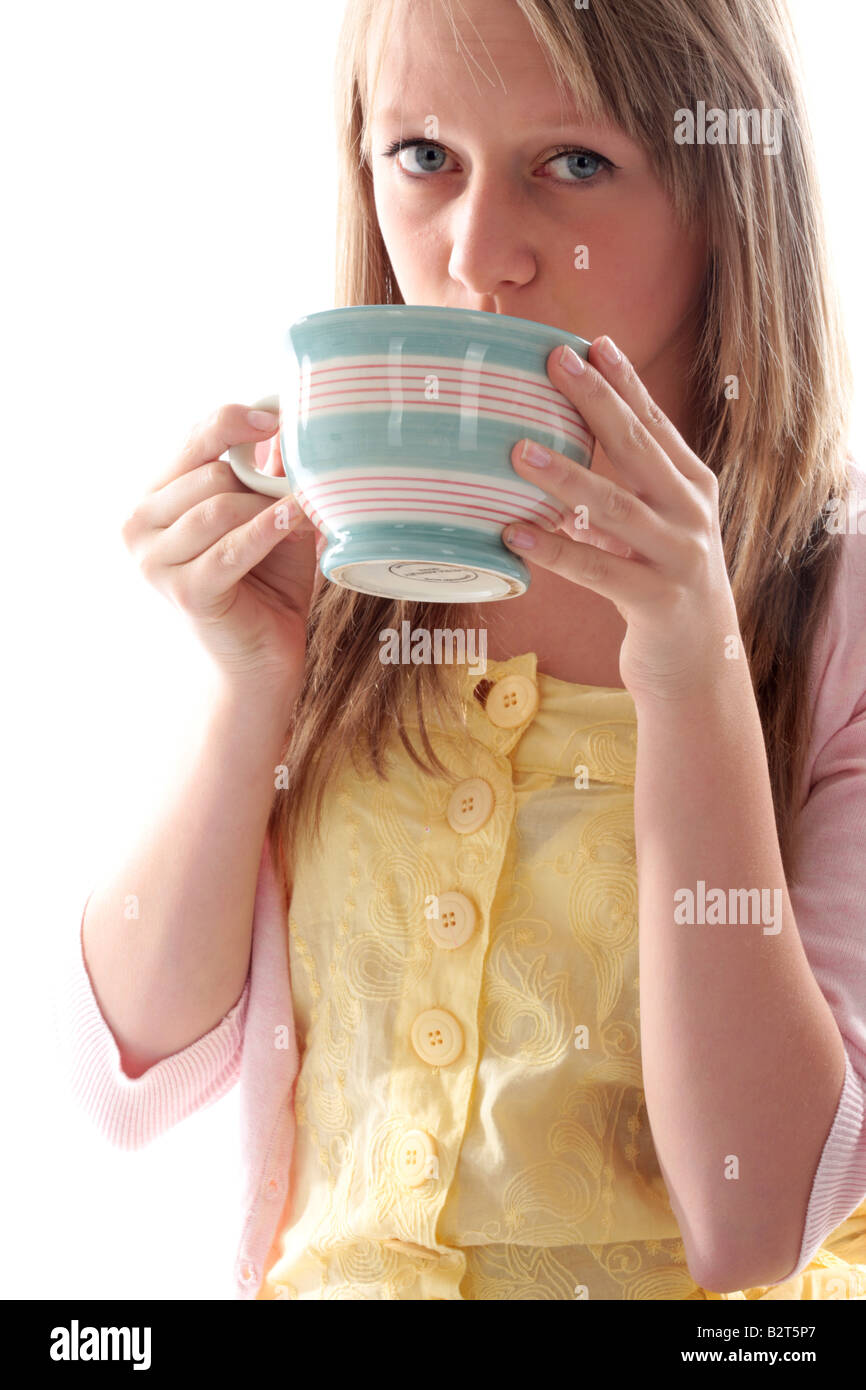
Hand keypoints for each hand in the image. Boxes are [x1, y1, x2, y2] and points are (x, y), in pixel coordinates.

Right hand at [121, 405, 322, 695]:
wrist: (263, 657)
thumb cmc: (265, 582)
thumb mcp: (263, 515)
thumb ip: (264, 473)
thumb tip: (285, 418)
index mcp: (151, 500)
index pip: (190, 441)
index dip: (233, 422)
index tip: (276, 420)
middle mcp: (138, 527)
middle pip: (208, 475)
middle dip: (260, 484)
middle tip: (300, 496)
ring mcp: (154, 563)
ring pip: (218, 507)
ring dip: (270, 507)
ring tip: (305, 514)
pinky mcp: (184, 592)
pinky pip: (232, 548)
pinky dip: (269, 531)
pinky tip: (296, 521)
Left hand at [502, 337, 741, 706]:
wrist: (697, 663)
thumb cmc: (661, 586)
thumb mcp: (647, 531)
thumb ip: (615, 496)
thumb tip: (549, 457)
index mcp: (691, 487)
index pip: (653, 424)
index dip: (623, 383)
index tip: (590, 343)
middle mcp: (691, 513)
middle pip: (637, 447)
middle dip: (596, 401)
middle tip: (555, 363)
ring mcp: (679, 556)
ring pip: (614, 507)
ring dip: (564, 476)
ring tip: (518, 451)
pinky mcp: (658, 600)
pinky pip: (598, 569)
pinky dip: (555, 551)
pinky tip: (516, 535)